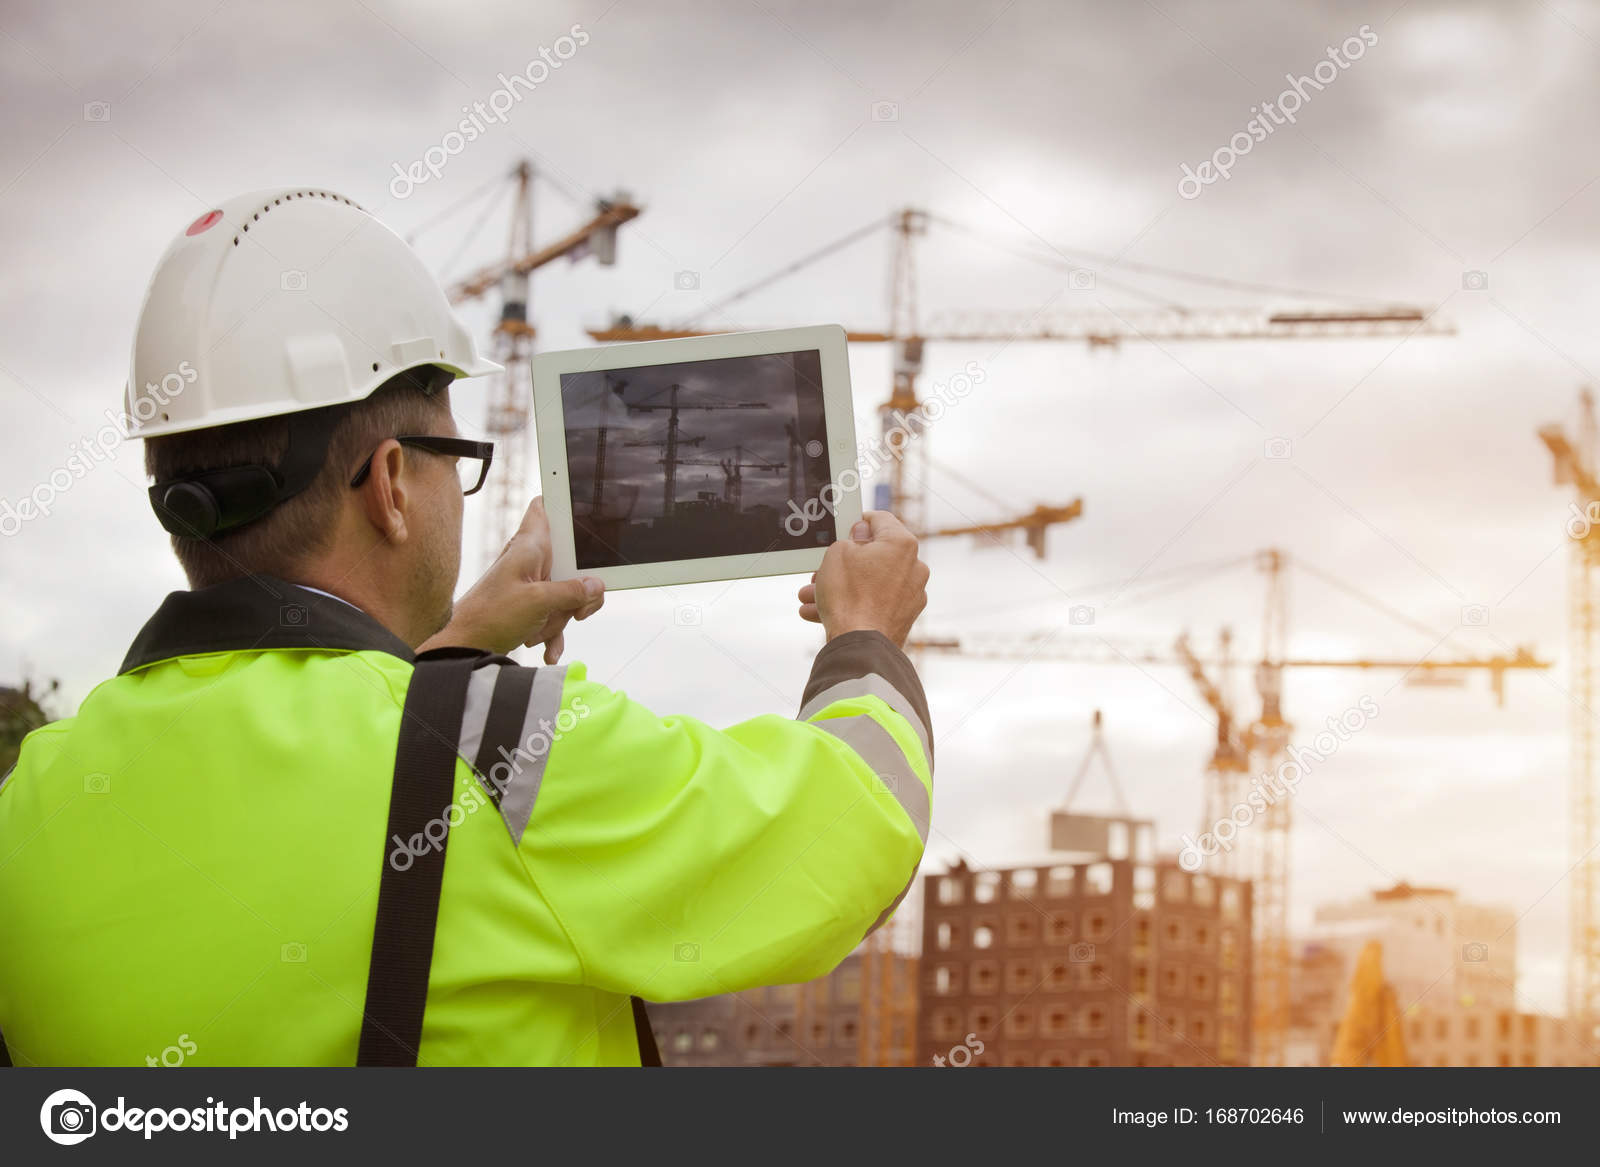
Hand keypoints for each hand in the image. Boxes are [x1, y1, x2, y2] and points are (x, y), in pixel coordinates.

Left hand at [420, 497, 604, 661]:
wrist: (464, 646)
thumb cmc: (490, 616)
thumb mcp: (538, 602)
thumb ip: (572, 591)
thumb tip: (596, 586)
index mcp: (529, 546)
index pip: (544, 506)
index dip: (563, 501)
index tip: (587, 510)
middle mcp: (531, 560)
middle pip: (572, 561)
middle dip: (577, 593)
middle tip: (575, 610)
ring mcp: (532, 583)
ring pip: (566, 591)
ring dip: (560, 618)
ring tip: (540, 630)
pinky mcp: (530, 605)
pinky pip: (554, 614)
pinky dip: (552, 633)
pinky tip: (548, 651)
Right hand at [797, 510, 927, 646]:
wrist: (860, 646)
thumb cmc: (849, 597)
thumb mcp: (836, 554)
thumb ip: (848, 539)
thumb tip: (859, 538)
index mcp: (901, 544)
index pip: (879, 519)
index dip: (857, 521)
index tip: (844, 529)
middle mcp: (914, 567)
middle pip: (873, 556)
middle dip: (842, 563)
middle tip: (820, 569)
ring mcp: (911, 594)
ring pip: (870, 582)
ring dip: (840, 586)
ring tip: (810, 596)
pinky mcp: (903, 617)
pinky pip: (874, 603)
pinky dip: (852, 605)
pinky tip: (819, 612)